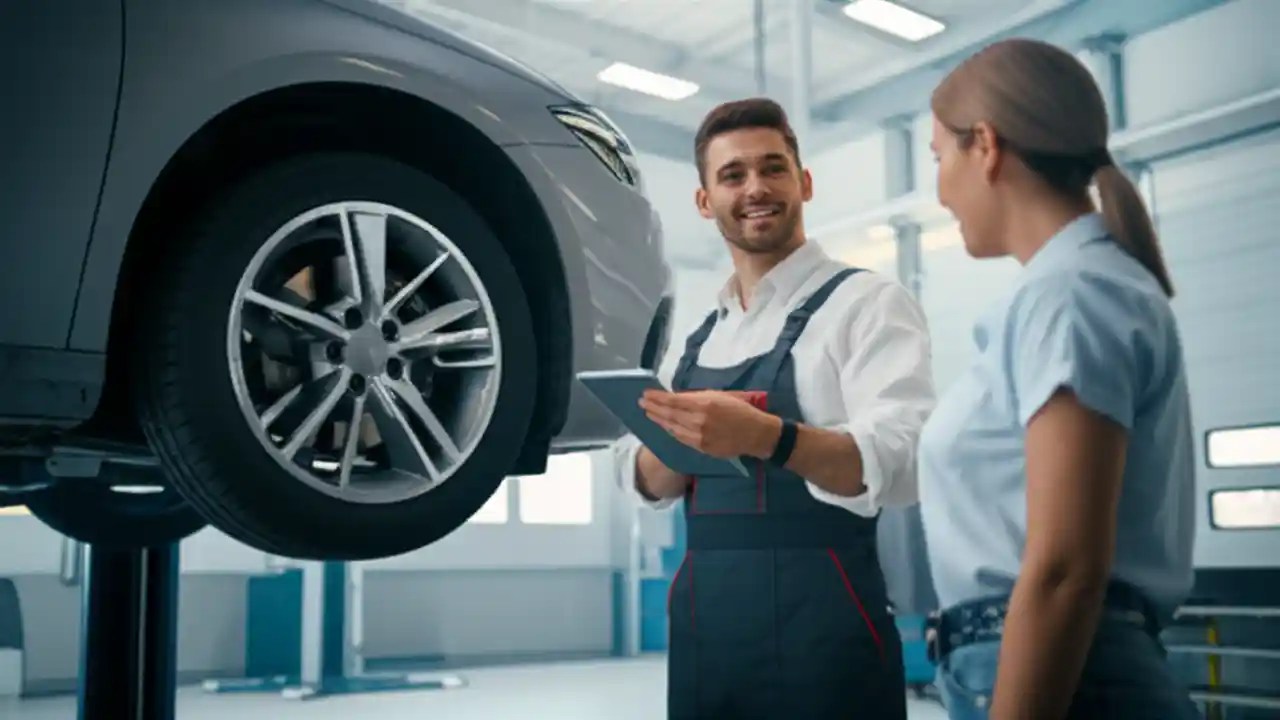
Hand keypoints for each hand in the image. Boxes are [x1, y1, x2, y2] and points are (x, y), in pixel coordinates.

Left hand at [639, 389, 780, 458]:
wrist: (756, 434)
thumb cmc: (741, 410)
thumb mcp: (720, 396)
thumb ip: (698, 397)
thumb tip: (678, 398)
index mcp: (704, 404)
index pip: (673, 401)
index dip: (657, 398)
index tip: (646, 394)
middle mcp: (698, 420)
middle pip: (669, 414)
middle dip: (654, 408)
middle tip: (641, 403)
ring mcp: (699, 436)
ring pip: (673, 427)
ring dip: (659, 420)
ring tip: (649, 413)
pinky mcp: (701, 447)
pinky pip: (681, 438)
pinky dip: (671, 431)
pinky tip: (665, 426)